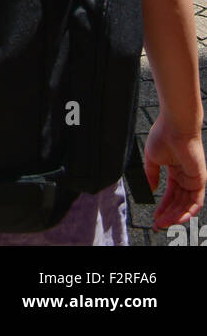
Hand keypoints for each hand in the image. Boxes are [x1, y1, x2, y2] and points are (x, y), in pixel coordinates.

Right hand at [144, 113, 205, 228]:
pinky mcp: (200, 179)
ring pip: (186, 204)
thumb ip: (151, 175)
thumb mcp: (151, 158)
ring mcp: (194, 179)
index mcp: (175, 170)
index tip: (155, 217)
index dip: (163, 207)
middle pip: (178, 202)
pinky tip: (178, 218)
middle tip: (158, 225)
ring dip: (175, 215)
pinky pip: (196, 200)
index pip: (171, 195)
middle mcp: (186, 176)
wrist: (174, 126)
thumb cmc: (163, 136)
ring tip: (164, 223)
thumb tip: (150, 190)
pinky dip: (188, 211)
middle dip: (168, 215)